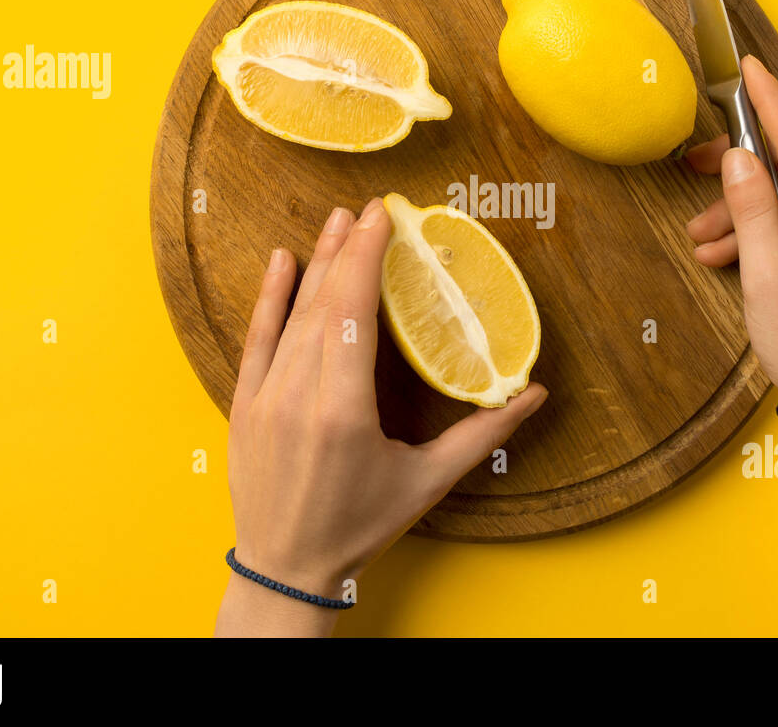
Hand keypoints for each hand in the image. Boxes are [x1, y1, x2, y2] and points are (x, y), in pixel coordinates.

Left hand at [216, 199, 546, 635]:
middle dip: (347, 250)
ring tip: (337, 221)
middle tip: (369, 208)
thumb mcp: (426, 482)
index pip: (353, 315)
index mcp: (344, 413)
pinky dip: (268, 298)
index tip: (382, 220)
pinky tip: (281, 261)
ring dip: (316, 264)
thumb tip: (535, 394)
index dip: (366, 260)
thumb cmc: (360, 525)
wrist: (286, 568)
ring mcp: (264, 399)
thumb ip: (482, 434)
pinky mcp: (242, 405)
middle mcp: (298, 397)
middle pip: (324, 305)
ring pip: (292, 316)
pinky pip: (255, 339)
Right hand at [685, 56, 777, 413]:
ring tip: (703, 244)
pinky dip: (760, 240)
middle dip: (738, 181)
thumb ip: (751, 212)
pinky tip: (725, 257)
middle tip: (692, 173)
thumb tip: (737, 159)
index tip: (748, 69)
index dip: (768, 104)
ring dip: (742, 219)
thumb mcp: (767, 279)